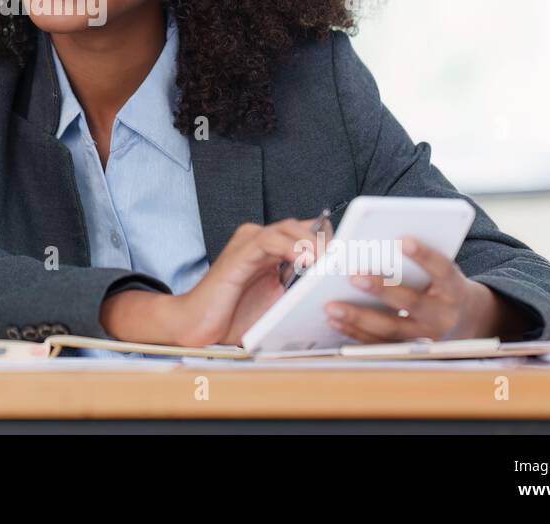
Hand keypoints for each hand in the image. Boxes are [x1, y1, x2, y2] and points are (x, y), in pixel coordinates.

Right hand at [176, 217, 333, 346]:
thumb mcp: (277, 303)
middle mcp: (258, 240)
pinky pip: (268, 241)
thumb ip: (299, 290)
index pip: (305, 232)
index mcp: (269, 250)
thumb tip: (333, 290)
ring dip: (312, 242)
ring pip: (287, 227)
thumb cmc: (233, 316)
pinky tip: (307, 262)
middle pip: (300, 225)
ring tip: (331, 261)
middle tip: (348, 258)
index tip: (352, 256)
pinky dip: (291, 248)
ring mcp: (247, 244)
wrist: (196, 325)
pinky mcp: (238, 254)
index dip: (329, 240)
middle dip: (326, 239)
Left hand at [324, 236, 497, 342]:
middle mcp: (443, 315)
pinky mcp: (408, 350)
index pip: (441, 269)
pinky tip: (335, 320)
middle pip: (411, 302)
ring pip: (390, 328)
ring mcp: (426, 337)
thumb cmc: (441, 285)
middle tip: (352, 277)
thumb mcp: (439, 271)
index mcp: (454, 288)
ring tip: (331, 306)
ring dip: (358, 317)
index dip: (424, 255)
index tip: (402, 239)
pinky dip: (355, 332)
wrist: (466, 322)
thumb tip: (371, 246)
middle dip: (380, 289)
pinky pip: (379, 344)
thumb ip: (418, 261)